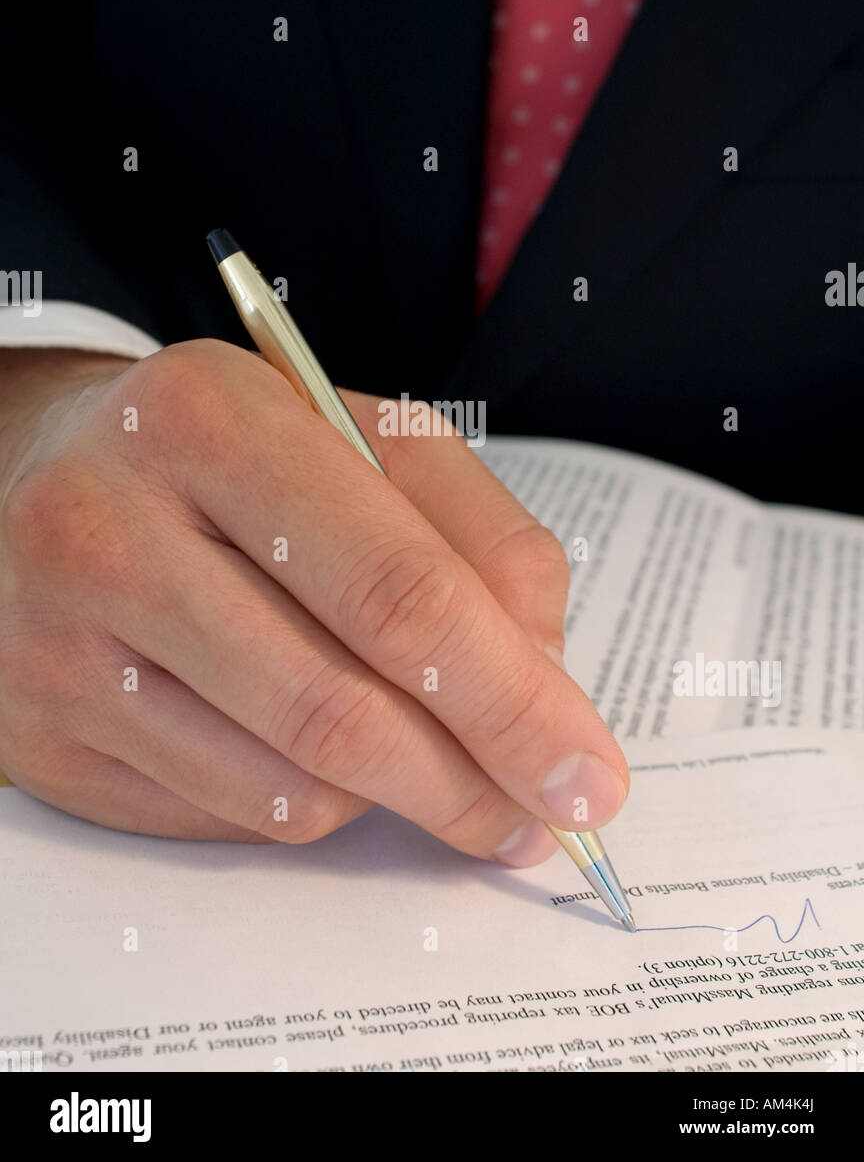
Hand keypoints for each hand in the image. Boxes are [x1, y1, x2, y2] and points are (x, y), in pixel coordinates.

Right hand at [0, 340, 627, 862]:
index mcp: (212, 421)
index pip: (395, 588)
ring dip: (395, 796)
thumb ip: (477, 537)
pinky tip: (315, 749)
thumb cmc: (229, 458)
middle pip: (339, 709)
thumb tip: (544, 682)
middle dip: (472, 780)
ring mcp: (60, 645)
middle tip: (542, 813)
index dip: (511, 697)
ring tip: (429, 761)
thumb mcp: (360, 441)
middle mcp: (110, 529)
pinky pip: (226, 820)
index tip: (583, 767)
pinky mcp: (42, 739)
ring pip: (289, 787)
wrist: (39, 474)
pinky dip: (307, 801)